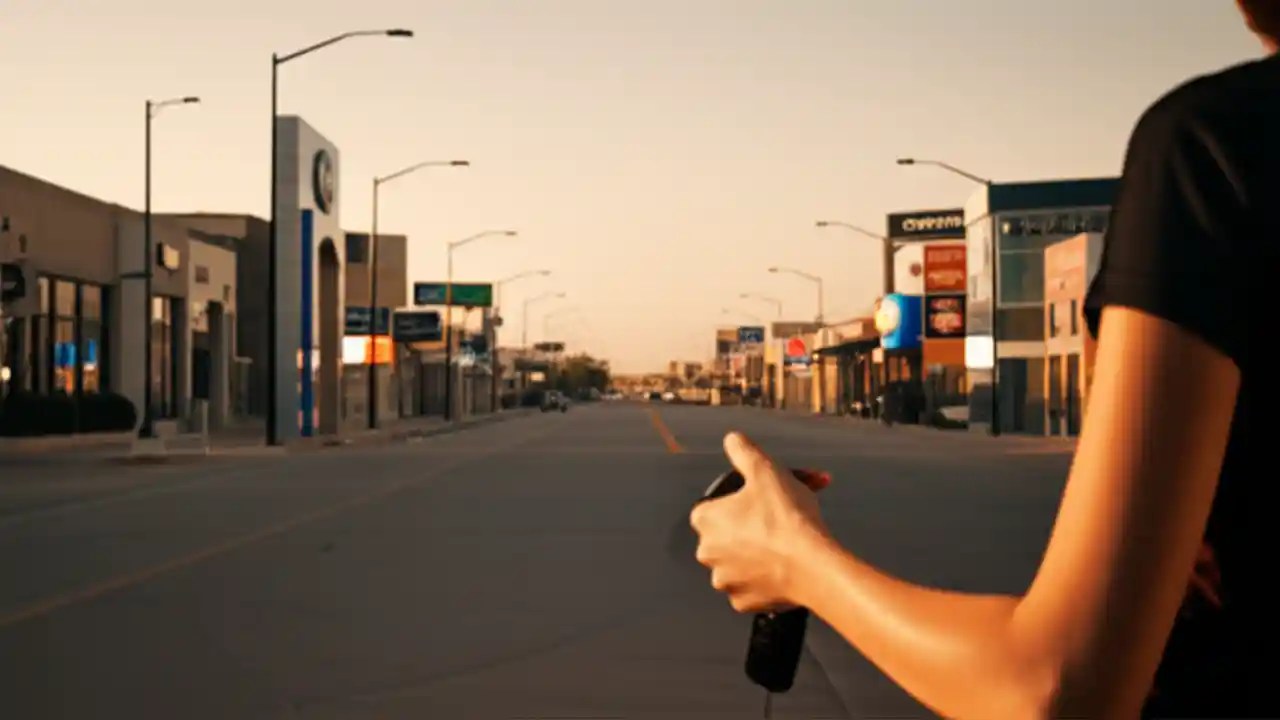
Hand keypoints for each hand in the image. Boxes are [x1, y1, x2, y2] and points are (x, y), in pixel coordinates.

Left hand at [690, 432, 831, 612]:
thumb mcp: (765, 469)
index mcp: (705, 521)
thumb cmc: (788, 517)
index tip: (767, 495)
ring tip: (791, 536)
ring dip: (762, 547)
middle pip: (732, 530)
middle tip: (785, 513)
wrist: (814, 567)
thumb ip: (743, 450)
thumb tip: (732, 440)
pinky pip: (756, 583)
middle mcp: (707, 554)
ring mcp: (726, 581)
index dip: (744, 496)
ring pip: (744, 557)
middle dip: (756, 520)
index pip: (718, 503)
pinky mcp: (745, 602)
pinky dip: (770, 574)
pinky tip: (788, 563)